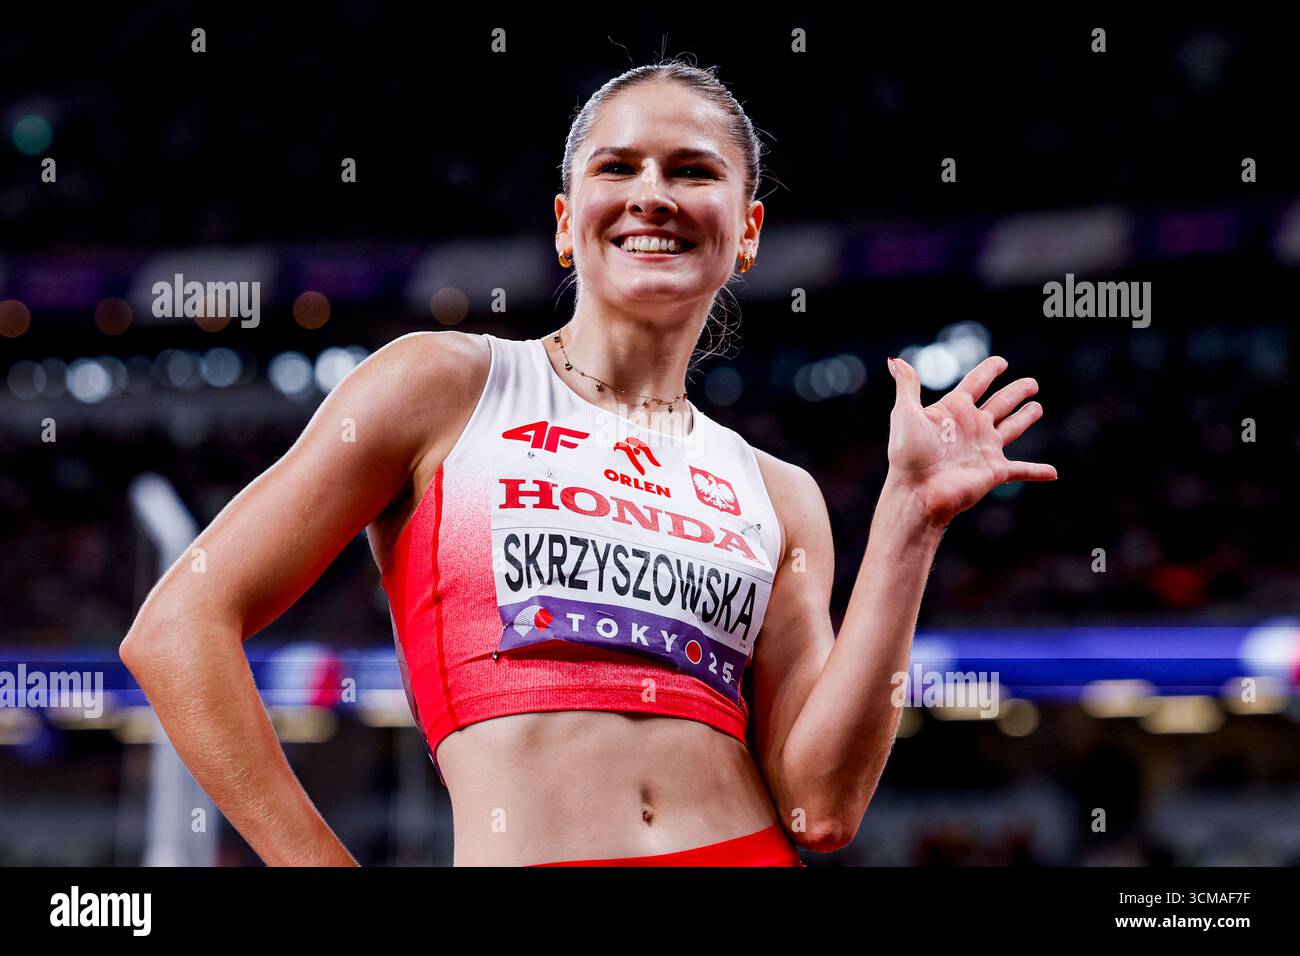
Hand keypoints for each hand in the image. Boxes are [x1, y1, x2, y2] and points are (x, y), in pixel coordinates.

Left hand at [885, 354, 1056, 526]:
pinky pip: (1022, 470)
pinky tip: (1053, 473)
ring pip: (1012, 428)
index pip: (975, 383)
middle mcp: (972, 427)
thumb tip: (895, 360)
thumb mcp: (905, 414)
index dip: (988, 371)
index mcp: (954, 410)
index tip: (1001, 362)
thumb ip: (907, 386)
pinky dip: (1037, 471)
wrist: (917, 493)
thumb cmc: (908, 455)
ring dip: (1026, 418)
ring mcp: (985, 448)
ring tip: (1038, 407)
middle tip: (1032, 384)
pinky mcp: (994, 471)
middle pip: (1000, 403)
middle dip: (1016, 392)